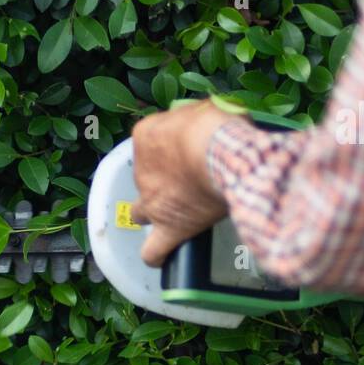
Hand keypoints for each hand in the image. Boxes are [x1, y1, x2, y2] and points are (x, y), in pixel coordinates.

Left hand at [129, 100, 232, 266]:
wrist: (223, 153)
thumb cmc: (218, 126)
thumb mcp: (206, 106)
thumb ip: (195, 117)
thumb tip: (202, 123)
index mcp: (146, 135)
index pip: (151, 141)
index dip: (171, 145)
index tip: (191, 147)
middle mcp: (141, 170)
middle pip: (145, 178)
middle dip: (161, 180)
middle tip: (187, 179)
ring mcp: (151, 201)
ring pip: (140, 213)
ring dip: (152, 213)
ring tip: (174, 214)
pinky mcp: (168, 227)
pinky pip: (153, 251)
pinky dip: (156, 255)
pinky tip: (162, 257)